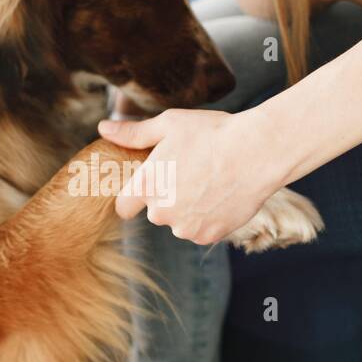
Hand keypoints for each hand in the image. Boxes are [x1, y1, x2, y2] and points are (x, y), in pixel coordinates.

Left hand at [97, 109, 283, 244]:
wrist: (257, 152)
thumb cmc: (212, 133)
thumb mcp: (169, 125)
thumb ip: (133, 133)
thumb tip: (103, 129)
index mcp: (146, 186)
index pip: (124, 206)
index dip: (134, 196)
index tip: (148, 185)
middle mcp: (161, 213)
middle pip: (155, 212)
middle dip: (166, 197)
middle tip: (190, 173)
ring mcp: (186, 228)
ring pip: (179, 222)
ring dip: (187, 209)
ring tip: (209, 182)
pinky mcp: (208, 236)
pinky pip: (200, 230)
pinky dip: (208, 218)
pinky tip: (221, 195)